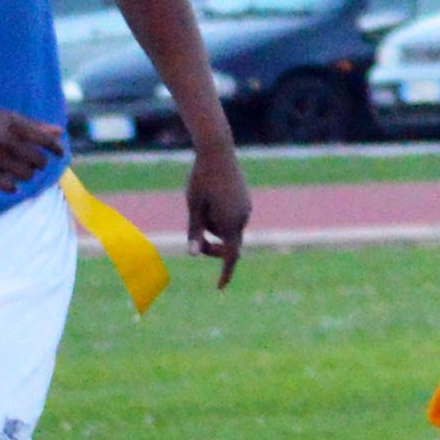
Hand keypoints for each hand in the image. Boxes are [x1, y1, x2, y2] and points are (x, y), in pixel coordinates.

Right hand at [0, 108, 65, 188]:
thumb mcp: (8, 118)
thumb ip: (34, 125)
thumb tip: (60, 132)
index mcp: (14, 125)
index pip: (44, 140)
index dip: (55, 148)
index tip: (60, 154)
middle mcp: (6, 140)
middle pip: (37, 160)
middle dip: (40, 163)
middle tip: (36, 163)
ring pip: (25, 174)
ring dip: (28, 175)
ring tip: (23, 171)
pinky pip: (7, 186)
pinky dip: (13, 187)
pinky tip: (11, 184)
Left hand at [186, 139, 252, 285]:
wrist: (217, 151)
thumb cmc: (201, 179)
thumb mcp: (193, 207)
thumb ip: (195, 232)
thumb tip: (194, 255)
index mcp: (230, 222)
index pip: (230, 256)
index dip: (224, 273)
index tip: (219, 288)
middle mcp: (243, 217)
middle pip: (227, 243)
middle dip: (213, 246)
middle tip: (194, 238)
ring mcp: (246, 208)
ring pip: (228, 229)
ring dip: (213, 226)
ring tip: (201, 203)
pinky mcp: (244, 200)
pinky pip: (232, 217)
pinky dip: (219, 217)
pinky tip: (210, 196)